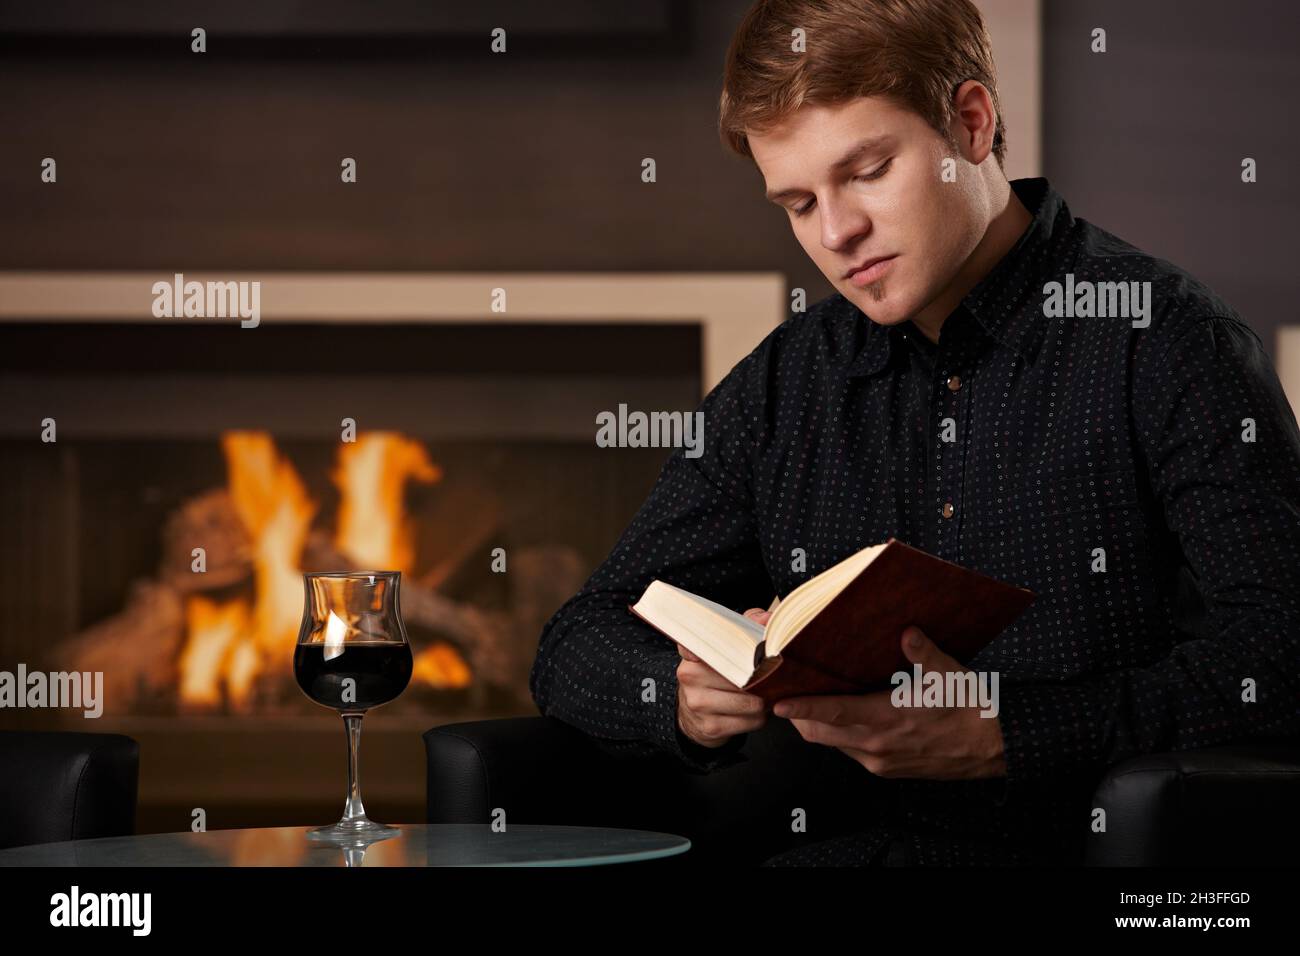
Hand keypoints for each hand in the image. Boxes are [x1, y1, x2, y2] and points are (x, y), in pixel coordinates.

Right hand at [675, 607, 770, 748]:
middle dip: (762, 678)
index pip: (695, 643)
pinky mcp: (711, 726)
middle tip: (771, 675)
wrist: (693, 716)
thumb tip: (766, 619)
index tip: (731, 643)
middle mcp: (690, 676)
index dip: (716, 643)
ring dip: (764, 700)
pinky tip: (756, 711)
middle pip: (740, 675)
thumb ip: (746, 626)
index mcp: (692, 653)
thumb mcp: (726, 647)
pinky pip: (751, 721)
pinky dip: (761, 717)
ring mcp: (698, 703)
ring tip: (764, 694)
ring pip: (750, 701)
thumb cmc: (716, 676)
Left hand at [771, 626, 1006, 779]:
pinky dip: (840, 735)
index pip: (831, 713)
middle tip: (787, 692)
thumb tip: (906, 632)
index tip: (777, 702)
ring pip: (833, 744)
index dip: (801, 707)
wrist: (994, 747)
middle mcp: (877, 745)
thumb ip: (923, 652)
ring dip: (819, 725)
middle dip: (799, 715)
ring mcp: (880, 761)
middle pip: (819, 733)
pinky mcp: (888, 769)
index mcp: (886, 719)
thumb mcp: (948, 674)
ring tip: (814, 700)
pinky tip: (849, 715)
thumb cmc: (970, 709)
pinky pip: (851, 752)